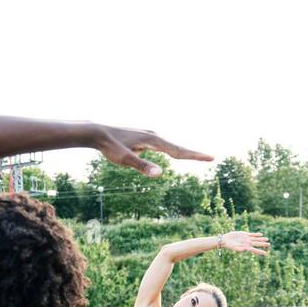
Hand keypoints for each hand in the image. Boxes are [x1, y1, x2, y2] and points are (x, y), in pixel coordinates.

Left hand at [93, 124, 212, 176]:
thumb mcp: (125, 160)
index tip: (210, 157)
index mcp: (153, 140)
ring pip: (169, 146)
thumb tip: (160, 174)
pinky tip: (171, 153)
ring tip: (197, 156)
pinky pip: (161, 146)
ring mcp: (148, 136)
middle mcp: (153, 136)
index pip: (178, 151)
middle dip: (193, 154)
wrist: (96, 132)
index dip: (195, 156)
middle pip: (177, 148)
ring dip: (183, 152)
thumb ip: (143, 166)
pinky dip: (170, 151)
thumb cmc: (110, 147)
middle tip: (210, 157)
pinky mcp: (142, 139)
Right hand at [219, 231, 269, 255]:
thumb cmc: (229, 246)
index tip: (265, 254)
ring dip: (261, 239)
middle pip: (257, 244)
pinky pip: (252, 234)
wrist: (225, 240)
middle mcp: (247, 243)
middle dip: (263, 244)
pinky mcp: (244, 234)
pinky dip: (256, 234)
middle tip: (269, 245)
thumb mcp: (234, 248)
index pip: (255, 250)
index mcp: (246, 247)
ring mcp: (247, 239)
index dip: (260, 251)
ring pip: (256, 239)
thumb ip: (240, 249)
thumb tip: (246, 249)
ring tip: (267, 239)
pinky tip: (261, 234)